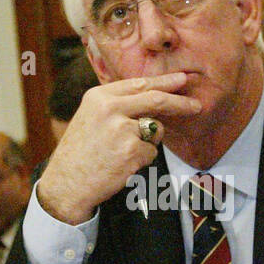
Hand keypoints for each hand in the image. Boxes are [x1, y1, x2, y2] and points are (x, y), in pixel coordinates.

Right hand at [37, 73, 201, 224]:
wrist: (66, 184)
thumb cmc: (80, 153)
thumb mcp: (90, 118)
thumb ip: (117, 105)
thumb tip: (153, 98)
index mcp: (99, 97)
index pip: (138, 84)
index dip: (163, 81)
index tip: (181, 79)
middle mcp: (110, 108)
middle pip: (156, 100)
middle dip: (180, 103)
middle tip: (196, 105)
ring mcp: (121, 129)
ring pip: (155, 130)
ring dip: (149, 142)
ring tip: (122, 153)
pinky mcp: (131, 151)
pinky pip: (152, 152)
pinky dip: (143, 160)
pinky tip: (122, 165)